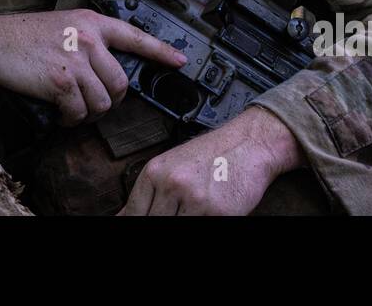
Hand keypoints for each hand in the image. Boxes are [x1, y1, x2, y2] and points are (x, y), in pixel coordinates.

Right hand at [0, 9, 186, 125]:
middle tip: (91, 101)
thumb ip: (88, 40)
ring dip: (88, 112)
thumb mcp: (63, 25)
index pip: (136, 36)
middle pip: (121, 82)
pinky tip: (59, 112)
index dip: (161, 51)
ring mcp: (76, 59)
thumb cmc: (23, 37)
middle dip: (109, 100)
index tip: (180, 61)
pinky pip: (79, 112)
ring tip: (72, 108)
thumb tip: (107, 66)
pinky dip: (70, 119)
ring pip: (103, 101)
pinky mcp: (62, 81)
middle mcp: (89, 38)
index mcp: (92, 22)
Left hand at [118, 106, 301, 214]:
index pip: (133, 213)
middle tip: (176, 213)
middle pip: (152, 222)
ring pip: (173, 226)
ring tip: (192, 212)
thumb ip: (149, 191)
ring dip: (183, 222)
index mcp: (155, 172)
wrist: (249, 143)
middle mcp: (172, 184)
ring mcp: (194, 199)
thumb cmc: (212, 154)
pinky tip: (206, 214)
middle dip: (159, 221)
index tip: (143, 221)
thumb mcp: (171, 165)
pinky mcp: (217, 212)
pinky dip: (202, 223)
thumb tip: (122, 216)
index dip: (135, 222)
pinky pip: (200, 228)